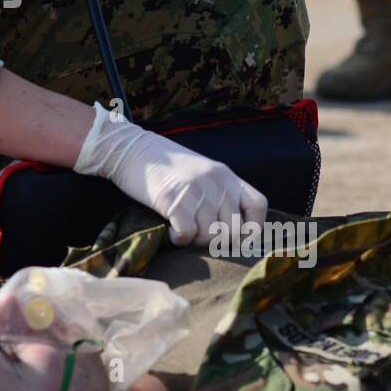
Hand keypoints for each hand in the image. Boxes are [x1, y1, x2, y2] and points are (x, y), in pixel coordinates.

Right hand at [74, 101, 266, 246]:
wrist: (132, 150)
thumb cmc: (166, 166)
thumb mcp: (202, 172)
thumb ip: (220, 192)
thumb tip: (232, 230)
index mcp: (226, 175)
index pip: (258, 206)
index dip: (252, 228)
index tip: (237, 237)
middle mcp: (216, 183)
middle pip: (232, 230)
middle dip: (216, 240)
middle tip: (198, 234)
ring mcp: (195, 191)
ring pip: (210, 236)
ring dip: (195, 240)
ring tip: (182, 229)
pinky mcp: (173, 201)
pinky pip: (187, 235)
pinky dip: (179, 239)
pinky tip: (171, 231)